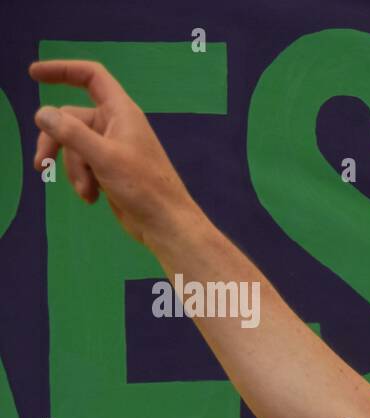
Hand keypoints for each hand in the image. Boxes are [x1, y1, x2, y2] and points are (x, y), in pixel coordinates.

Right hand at [29, 59, 201, 246]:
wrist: (164, 224)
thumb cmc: (143, 187)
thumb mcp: (103, 158)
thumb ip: (71, 134)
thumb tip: (42, 113)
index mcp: (121, 112)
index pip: (91, 77)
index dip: (63, 70)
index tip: (34, 74)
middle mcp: (116, 125)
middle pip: (70, 119)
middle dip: (56, 143)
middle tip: (41, 165)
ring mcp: (112, 147)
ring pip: (74, 146)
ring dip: (74, 170)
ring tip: (87, 192)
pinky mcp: (109, 168)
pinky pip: (82, 164)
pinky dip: (82, 179)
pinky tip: (92, 197)